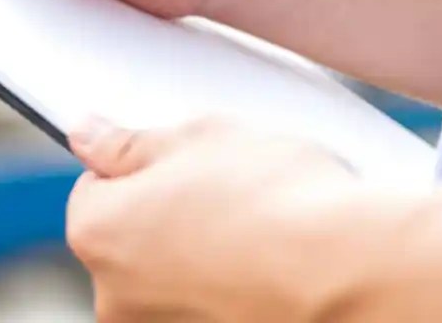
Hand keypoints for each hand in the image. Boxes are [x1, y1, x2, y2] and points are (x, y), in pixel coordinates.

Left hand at [66, 117, 357, 321]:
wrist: (356, 271)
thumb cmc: (278, 199)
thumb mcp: (197, 136)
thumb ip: (127, 141)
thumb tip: (85, 135)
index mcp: (96, 234)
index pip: (95, 189)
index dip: (142, 170)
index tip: (181, 167)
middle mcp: (115, 300)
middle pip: (131, 244)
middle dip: (170, 220)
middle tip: (229, 197)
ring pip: (172, 284)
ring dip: (202, 263)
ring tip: (261, 237)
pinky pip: (211, 310)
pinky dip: (233, 296)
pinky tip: (271, 275)